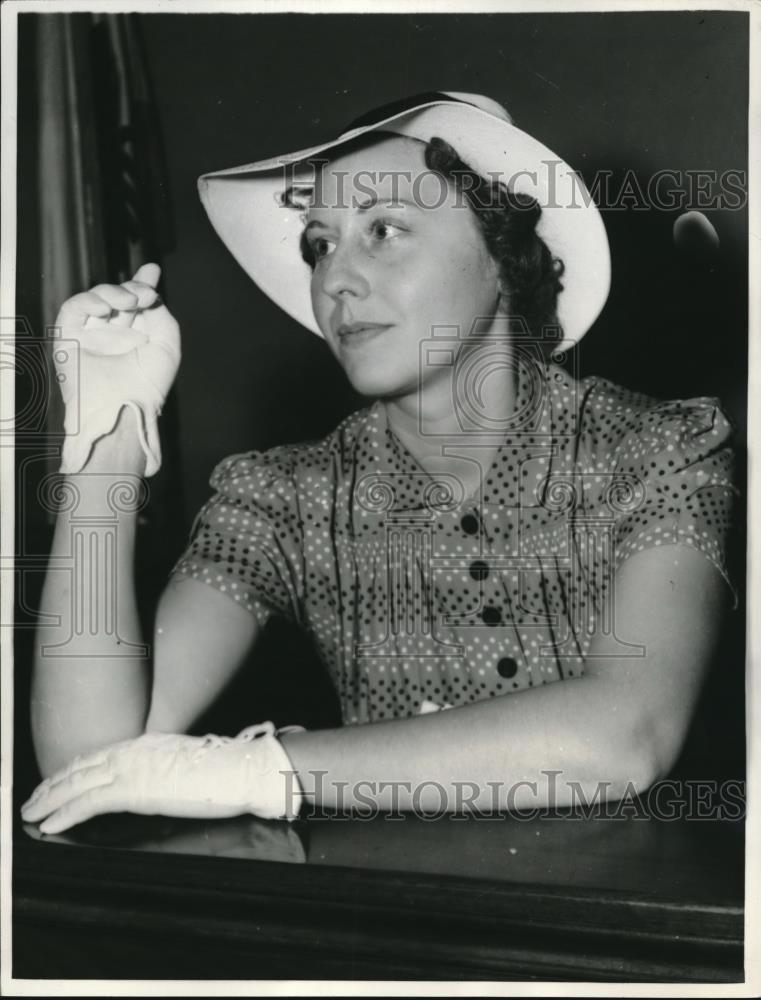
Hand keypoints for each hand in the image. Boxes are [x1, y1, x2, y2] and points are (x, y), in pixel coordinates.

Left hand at [20, 723, 302, 833]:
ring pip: (78, 783)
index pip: (98, 754)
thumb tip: (151, 783)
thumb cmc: (224, 772)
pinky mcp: (135, 789)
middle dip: (52, 785)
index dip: (72, 770)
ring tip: (32, 814)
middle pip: (82, 766)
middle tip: (31, 801)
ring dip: (50, 800)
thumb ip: (161, 770)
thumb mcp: (185, 765)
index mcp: (146, 742)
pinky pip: (89, 802)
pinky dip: (65, 814)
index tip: (54, 782)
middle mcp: (134, 749)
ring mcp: (133, 767)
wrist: (241, 770)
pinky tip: (50, 825)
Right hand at [54, 263, 180, 475]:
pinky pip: (73, 309)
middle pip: (118, 297)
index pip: (136, 305)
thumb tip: (149, 294)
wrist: (121, 405)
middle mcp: (113, 336)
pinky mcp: (69, 338)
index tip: (152, 269)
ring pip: (96, 299)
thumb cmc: (147, 384)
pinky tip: (104, 308)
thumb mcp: (167, 346)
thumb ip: (161, 316)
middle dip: (133, 287)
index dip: (142, 284)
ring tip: (131, 303)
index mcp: (136, 339)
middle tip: (146, 294)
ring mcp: (90, 336)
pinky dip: (88, 301)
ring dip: (114, 293)